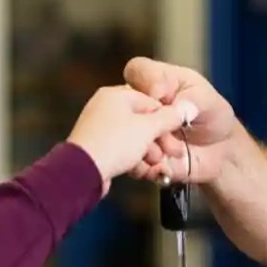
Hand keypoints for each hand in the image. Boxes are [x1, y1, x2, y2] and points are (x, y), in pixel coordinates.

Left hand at [66, 86, 193, 195]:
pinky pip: (122, 150)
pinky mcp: (97, 148)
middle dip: (159, 139)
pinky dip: (134, 158)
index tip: (177, 133)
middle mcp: (105, 108)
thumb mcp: (148, 128)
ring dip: (149, 151)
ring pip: (133, 138)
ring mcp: (100, 128)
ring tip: (157, 164)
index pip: (150, 101)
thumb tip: (183, 109)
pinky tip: (143, 169)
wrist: (83, 171)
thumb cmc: (114, 143)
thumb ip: (168, 118)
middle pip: (142, 121)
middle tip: (173, 152)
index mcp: (116, 95)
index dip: (167, 119)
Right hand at [122, 57, 242, 184]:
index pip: (137, 70)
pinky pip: (131, 163)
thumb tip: (177, 106)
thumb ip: (194, 99)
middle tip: (170, 130)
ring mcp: (139, 132)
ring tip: (173, 151)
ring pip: (124, 137)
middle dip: (148, 122)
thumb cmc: (214, 116)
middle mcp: (143, 105)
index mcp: (159, 81)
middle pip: (125, 105)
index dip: (143, 82)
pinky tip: (164, 167)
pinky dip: (146, 167)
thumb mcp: (210, 101)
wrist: (221, 152)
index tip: (160, 97)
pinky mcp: (141, 157)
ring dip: (147, 147)